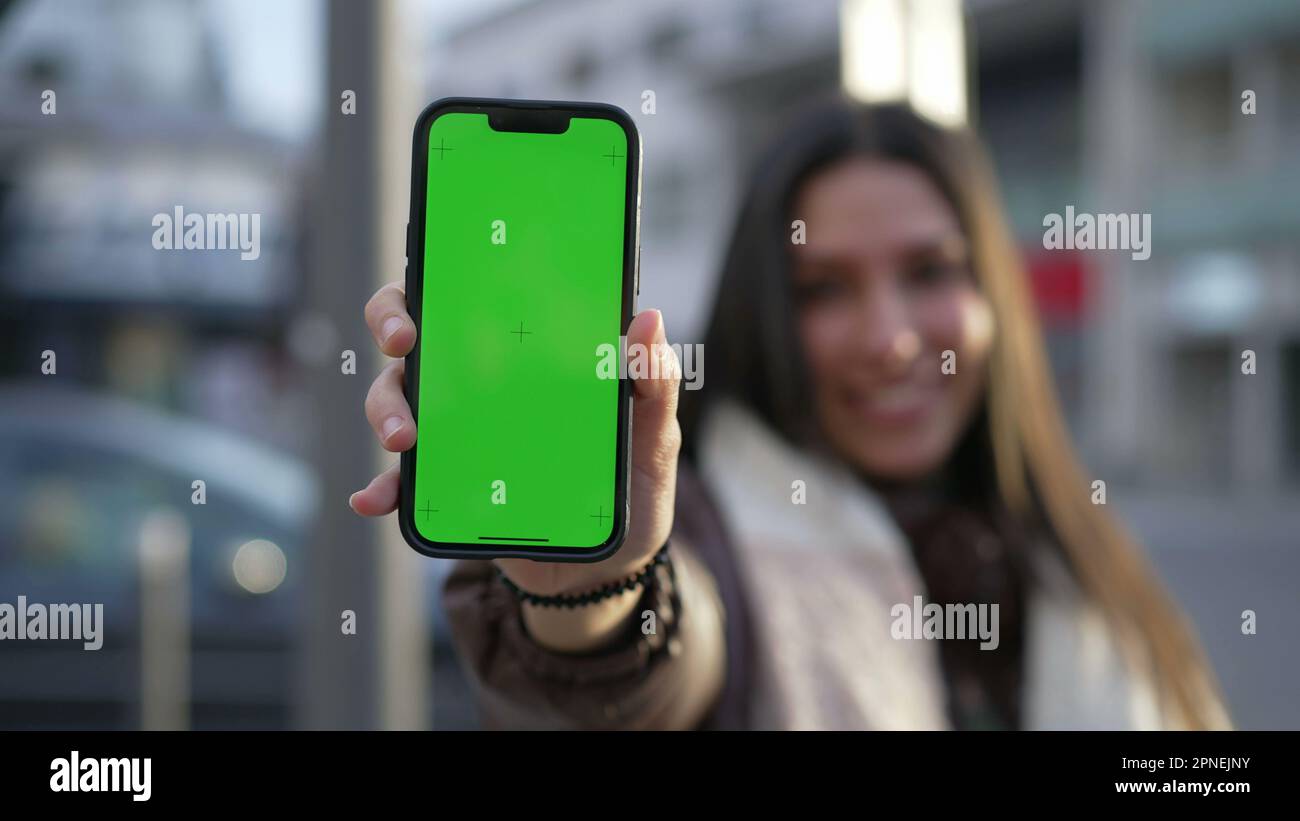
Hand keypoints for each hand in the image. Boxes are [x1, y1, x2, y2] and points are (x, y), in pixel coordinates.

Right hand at [351, 281, 682, 632]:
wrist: (612, 562)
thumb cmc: (632, 484)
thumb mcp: (654, 436)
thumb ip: (655, 381)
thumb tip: (649, 318)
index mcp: (528, 357)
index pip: (472, 299)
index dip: (438, 279)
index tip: (434, 288)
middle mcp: (481, 386)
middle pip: (416, 338)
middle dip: (392, 324)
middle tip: (403, 343)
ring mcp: (458, 434)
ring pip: (396, 400)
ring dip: (387, 410)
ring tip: (404, 440)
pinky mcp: (446, 487)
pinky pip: (401, 483)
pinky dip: (381, 489)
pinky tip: (373, 500)